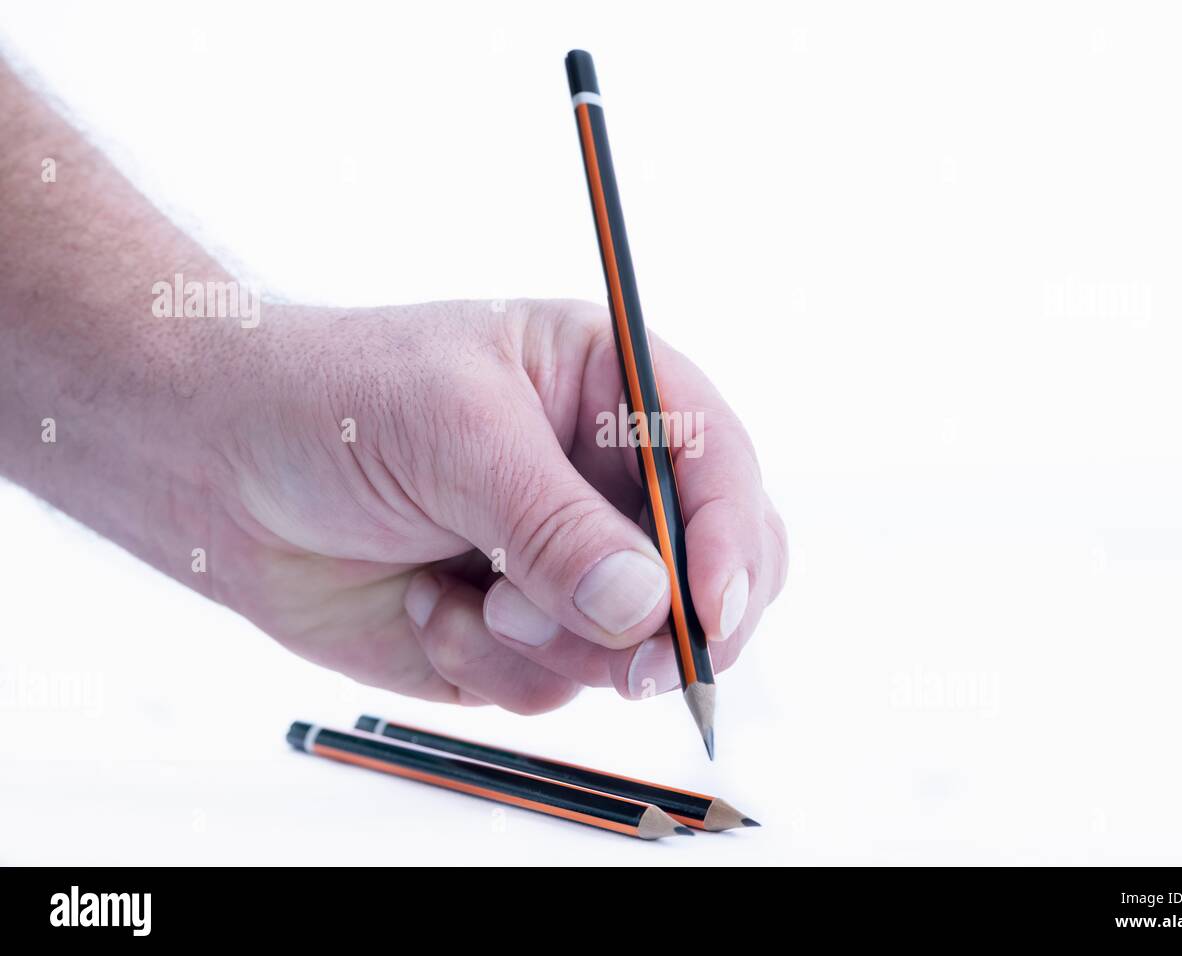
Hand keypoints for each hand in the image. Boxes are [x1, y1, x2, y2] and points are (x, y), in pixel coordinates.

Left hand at [201, 298, 787, 712]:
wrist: (221, 472)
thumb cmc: (337, 405)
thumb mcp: (457, 434)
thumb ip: (557, 525)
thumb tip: (647, 610)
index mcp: (613, 390)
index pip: (716, 462)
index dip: (731, 536)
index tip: (712, 606)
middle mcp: (605, 481)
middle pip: (711, 568)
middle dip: (677, 622)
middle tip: (639, 661)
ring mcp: (568, 565)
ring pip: (634, 645)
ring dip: (553, 639)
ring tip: (474, 591)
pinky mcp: (522, 635)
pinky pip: (554, 686)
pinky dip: (491, 662)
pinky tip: (431, 606)